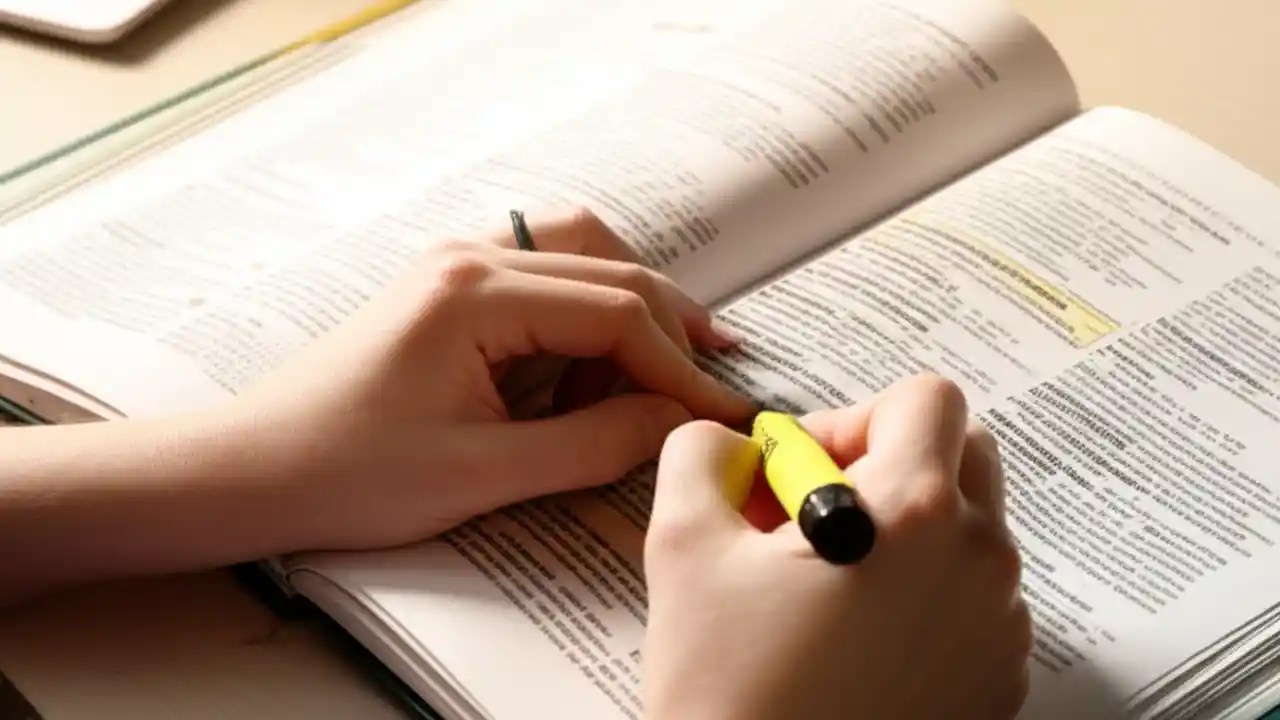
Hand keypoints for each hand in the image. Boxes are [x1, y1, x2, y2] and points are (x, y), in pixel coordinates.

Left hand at [234, 207, 753, 550]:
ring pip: (581, 257)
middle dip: (669, 331)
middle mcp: (470, 258)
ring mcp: (457, 266)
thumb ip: (592, 445)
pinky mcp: (450, 291)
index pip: (615, 313)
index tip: (723, 413)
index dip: (678, 368)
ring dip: (631, 309)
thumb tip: (673, 422)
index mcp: (476, 294)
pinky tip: (596, 367)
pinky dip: (587, 314)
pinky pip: (544, 278)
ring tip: (663, 374)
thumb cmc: (348, 474)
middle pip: (609, 270)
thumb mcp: (483, 475)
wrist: (254, 470)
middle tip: (712, 387)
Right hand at [641, 374, 1030, 719]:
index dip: (855, 417)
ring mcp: (999, 625)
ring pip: (968, 529)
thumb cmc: (730, 690)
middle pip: (962, 455)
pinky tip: (857, 638)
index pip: (926, 399)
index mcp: (914, 512)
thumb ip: (703, 452)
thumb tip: (732, 441)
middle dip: (890, 463)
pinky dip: (925, 595)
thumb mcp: (683, 544)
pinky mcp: (1000, 678)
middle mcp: (978, 560)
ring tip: (828, 585)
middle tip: (820, 513)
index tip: (807, 472)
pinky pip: (975, 598)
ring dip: (906, 532)